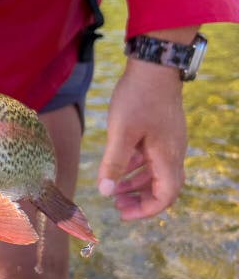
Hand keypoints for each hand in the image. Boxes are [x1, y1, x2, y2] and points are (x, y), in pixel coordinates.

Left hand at [98, 58, 186, 219]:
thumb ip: (113, 163)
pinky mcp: (161, 131)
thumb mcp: (120, 132)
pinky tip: (119, 166)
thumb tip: (106, 191)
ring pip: (156, 172)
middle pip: (163, 187)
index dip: (146, 209)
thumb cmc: (138, 97)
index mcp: (167, 156)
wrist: (154, 66)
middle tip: (117, 205)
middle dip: (140, 200)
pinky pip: (152, 157)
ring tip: (114, 190)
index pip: (166, 196)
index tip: (123, 213)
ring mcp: (168, 141)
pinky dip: (137, 166)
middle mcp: (173, 152)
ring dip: (136, 184)